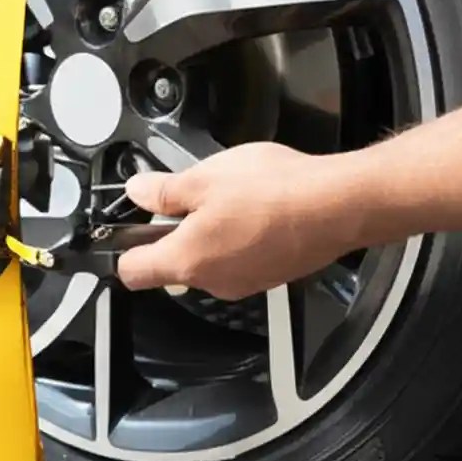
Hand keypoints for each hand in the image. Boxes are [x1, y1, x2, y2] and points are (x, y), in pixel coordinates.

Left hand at [116, 142, 384, 299]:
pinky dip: (241, 238)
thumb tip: (138, 192)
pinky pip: (241, 259)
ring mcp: (244, 282)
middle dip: (174, 232)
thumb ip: (164, 190)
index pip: (133, 272)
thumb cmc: (273, 192)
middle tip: (190, 195)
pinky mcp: (271, 276)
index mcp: (185, 260)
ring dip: (211, 233)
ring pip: (209, 260)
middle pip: (172, 265)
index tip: (127, 229)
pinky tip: (259, 209)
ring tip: (232, 197)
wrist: (337, 207)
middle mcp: (212, 282)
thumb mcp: (204, 177)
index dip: (123, 249)